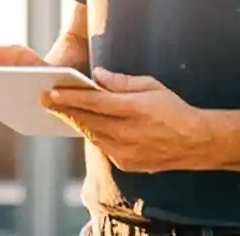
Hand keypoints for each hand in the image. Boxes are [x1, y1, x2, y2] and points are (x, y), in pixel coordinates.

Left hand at [43, 68, 207, 172]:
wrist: (195, 142)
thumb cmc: (173, 109)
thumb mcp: (151, 86)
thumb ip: (122, 82)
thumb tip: (96, 75)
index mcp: (134, 110)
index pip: (94, 101)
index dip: (70, 96)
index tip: (51, 91)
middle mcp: (127, 133)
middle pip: (87, 119)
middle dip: (64, 108)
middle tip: (44, 99)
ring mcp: (125, 151)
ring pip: (92, 134)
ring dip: (76, 121)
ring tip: (60, 109)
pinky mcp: (126, 164)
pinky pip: (103, 146)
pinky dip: (94, 134)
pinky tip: (86, 124)